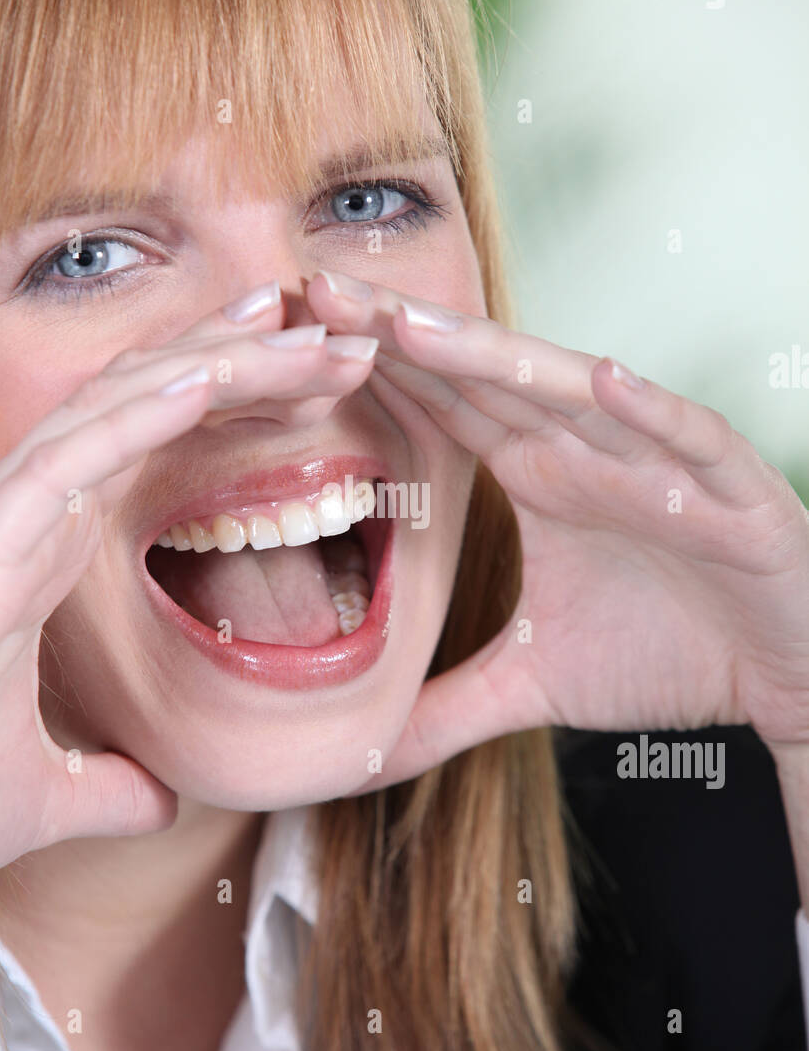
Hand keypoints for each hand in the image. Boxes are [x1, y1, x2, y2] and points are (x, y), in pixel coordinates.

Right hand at [0, 287, 377, 893]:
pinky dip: (141, 412)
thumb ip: (107, 787)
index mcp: (39, 557)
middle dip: (240, 359)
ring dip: (215, 364)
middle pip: (144, 407)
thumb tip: (160, 801)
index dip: (226, 405)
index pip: (148, 452)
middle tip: (329, 327)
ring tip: (301, 330)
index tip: (306, 379)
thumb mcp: (43, 796)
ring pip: (116, 410)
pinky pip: (70, 456)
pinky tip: (211, 377)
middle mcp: (20, 521)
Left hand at [306, 271, 808, 785]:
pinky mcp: (730, 494)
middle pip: (486, 380)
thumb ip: (446, 709)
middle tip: (314, 291)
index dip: (374, 369)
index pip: (445, 407)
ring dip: (499, 360)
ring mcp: (657, 463)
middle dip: (404, 336)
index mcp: (539, 475)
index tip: (290, 333)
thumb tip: (361, 758)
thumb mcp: (535, 685)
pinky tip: (603, 380)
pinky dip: (649, 413)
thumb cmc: (668, 652)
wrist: (784, 676)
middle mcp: (587, 452)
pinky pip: (687, 441)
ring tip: (418, 327)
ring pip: (572, 397)